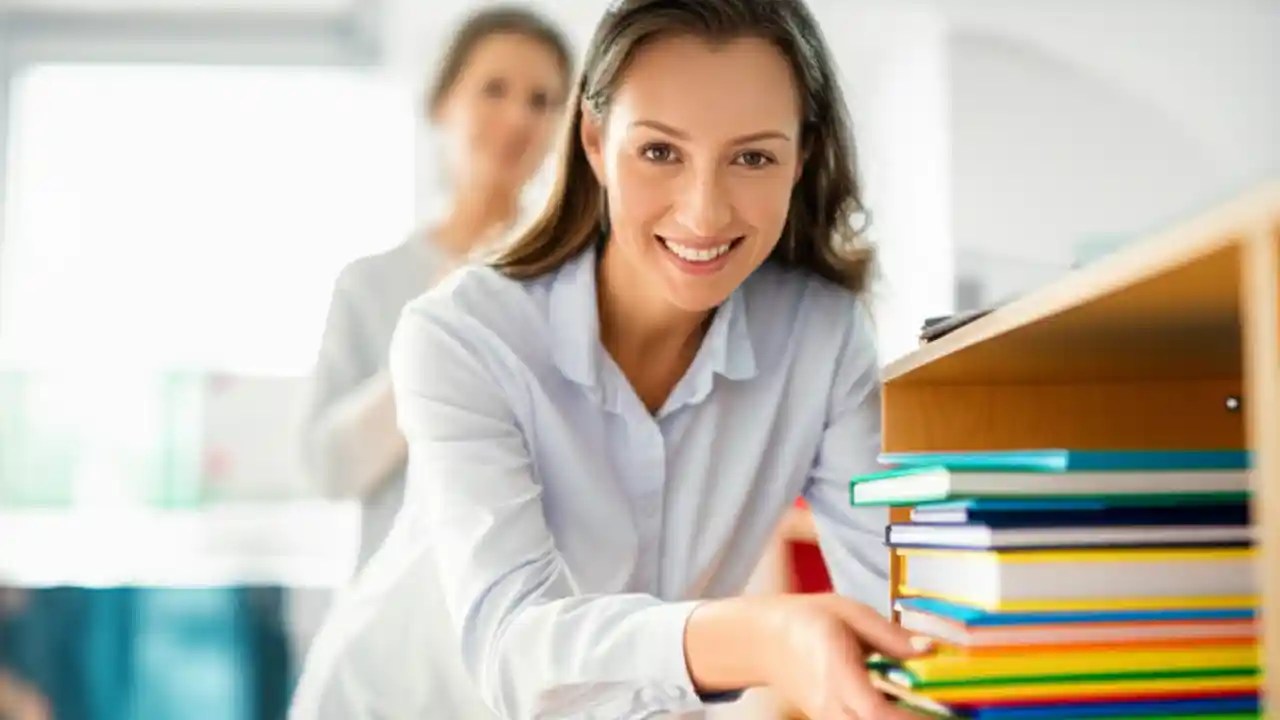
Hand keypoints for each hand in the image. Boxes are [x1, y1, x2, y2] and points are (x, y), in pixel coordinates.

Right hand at [684, 594, 933, 719]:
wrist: (762, 640)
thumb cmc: (806, 619)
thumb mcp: (849, 613)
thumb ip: (891, 635)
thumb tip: (931, 650)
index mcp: (836, 670)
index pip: (874, 711)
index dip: (910, 719)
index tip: (946, 715)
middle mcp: (830, 703)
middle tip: (951, 715)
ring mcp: (828, 718)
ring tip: (933, 710)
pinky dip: (888, 719)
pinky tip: (906, 709)